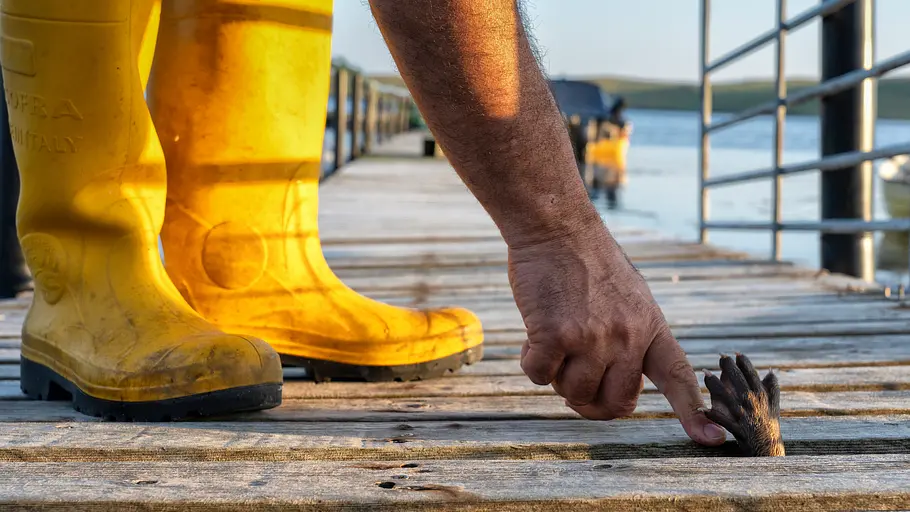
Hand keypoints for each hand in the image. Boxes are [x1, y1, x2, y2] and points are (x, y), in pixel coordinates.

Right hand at [509, 224, 726, 445]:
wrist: (557, 227)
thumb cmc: (586, 260)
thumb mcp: (628, 295)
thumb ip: (629, 335)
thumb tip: (611, 380)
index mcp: (650, 327)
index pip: (678, 377)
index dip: (694, 412)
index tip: (712, 438)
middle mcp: (626, 337)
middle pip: (613, 404)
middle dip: (590, 403)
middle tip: (573, 385)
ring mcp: (592, 338)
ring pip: (573, 393)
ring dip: (557, 377)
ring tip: (552, 341)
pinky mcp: (555, 335)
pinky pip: (539, 376)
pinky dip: (531, 361)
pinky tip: (534, 334)